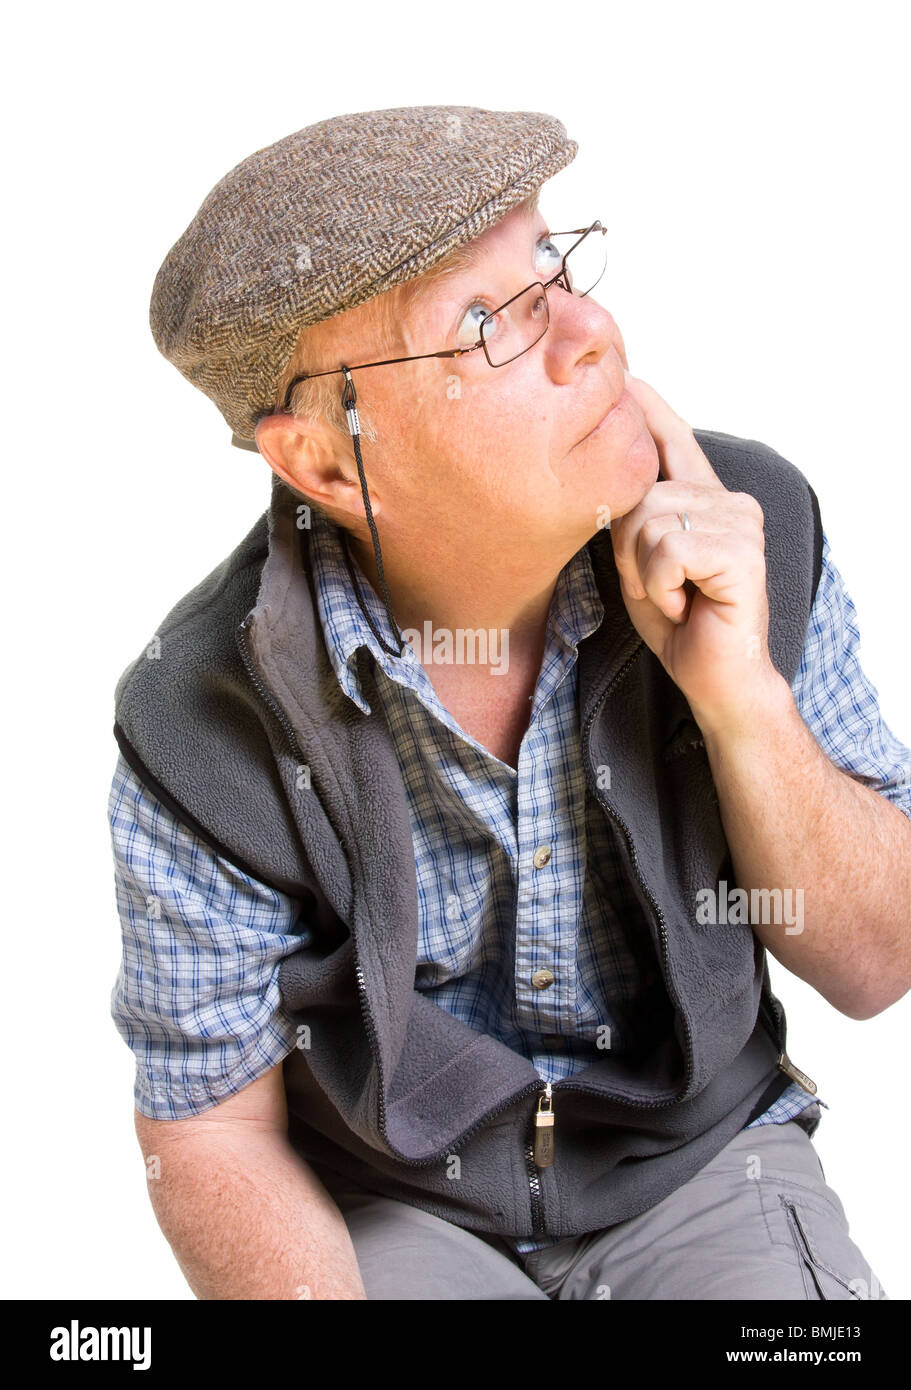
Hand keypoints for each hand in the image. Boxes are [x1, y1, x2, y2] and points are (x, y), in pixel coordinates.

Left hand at [609, 371, 785, 731]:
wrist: (717, 678)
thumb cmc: (677, 621)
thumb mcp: (640, 558)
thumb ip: (632, 514)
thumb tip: (593, 464)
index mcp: (705, 496)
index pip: (672, 435)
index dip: (644, 405)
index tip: (622, 372)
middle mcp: (729, 499)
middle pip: (638, 490)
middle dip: (627, 548)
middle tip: (655, 586)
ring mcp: (740, 522)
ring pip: (649, 519)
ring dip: (642, 571)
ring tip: (672, 595)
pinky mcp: (742, 552)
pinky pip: (668, 550)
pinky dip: (661, 587)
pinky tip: (686, 605)